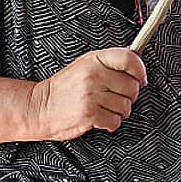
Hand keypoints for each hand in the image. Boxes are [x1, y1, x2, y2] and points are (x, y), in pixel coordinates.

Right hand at [31, 48, 147, 139]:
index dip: (140, 69)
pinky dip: (111, 122)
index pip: (128, 58)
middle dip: (129, 95)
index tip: (141, 78)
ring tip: (106, 107)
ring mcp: (91, 96)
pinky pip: (115, 121)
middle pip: (132, 86)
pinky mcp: (89, 115)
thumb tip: (135, 60)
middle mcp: (93, 76)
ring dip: (119, 111)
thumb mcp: (84, 64)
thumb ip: (108, 61)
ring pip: (126, 106)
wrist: (40, 107)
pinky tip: (101, 117)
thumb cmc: (64, 87)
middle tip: (117, 96)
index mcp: (94, 60)